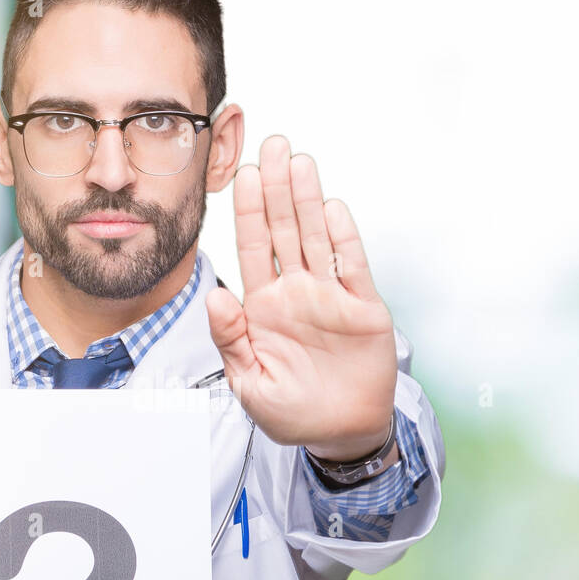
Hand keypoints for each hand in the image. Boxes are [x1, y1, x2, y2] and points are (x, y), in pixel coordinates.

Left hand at [205, 135, 397, 461]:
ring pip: (315, 237)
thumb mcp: (249, 383)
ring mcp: (329, 297)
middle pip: (283, 230)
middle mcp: (295, 293)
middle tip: (273, 144)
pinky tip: (331, 207)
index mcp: (263, 307)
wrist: (340, 435)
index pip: (252, 247)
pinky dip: (342, 237)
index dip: (248, 210)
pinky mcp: (362, 309)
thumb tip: (215, 294)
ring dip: (307, 199)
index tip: (242, 173)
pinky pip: (351, 265)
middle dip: (277, 187)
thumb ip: (230, 339)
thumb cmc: (291, 412)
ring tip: (300, 161)